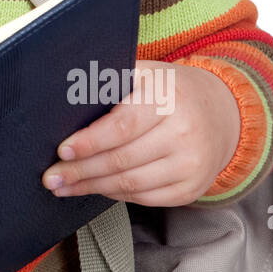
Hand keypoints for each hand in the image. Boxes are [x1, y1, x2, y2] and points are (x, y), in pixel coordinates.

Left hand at [40, 59, 240, 206]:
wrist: (221, 113)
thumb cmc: (170, 89)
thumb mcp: (146, 73)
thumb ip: (111, 83)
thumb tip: (66, 100)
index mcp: (168, 98)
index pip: (123, 126)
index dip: (90, 141)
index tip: (62, 151)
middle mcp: (184, 134)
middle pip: (122, 160)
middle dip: (80, 171)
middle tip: (51, 177)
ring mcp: (191, 165)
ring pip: (130, 184)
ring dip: (92, 188)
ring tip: (64, 187)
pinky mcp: (191, 188)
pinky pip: (144, 198)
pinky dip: (115, 195)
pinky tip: (95, 189)